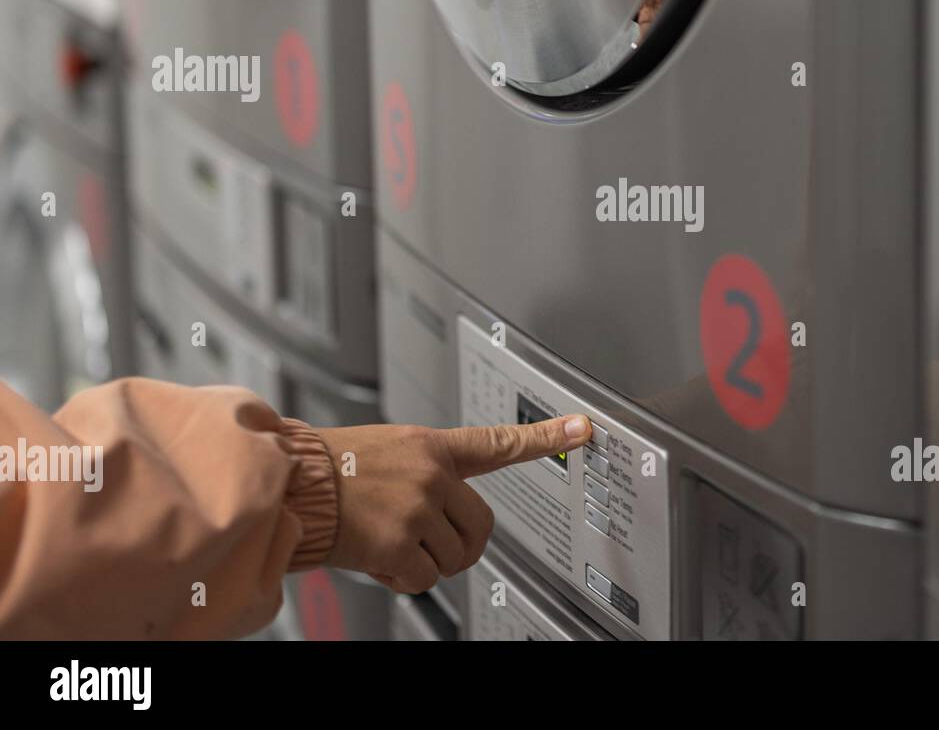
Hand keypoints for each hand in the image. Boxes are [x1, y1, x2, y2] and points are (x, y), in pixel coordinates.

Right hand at [316, 415, 590, 592]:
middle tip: (428, 543)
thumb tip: (443, 507)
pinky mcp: (400, 543)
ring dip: (425, 561)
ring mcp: (418, 508)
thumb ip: (423, 471)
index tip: (581, 430)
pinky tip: (377, 558)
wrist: (288, 488)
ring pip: (453, 557)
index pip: (498, 442)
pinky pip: (425, 578)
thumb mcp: (385, 450)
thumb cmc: (327, 472)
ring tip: (387, 540)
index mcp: (431, 447)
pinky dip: (403, 579)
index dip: (546, 437)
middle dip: (460, 544)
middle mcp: (431, 475)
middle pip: (482, 525)